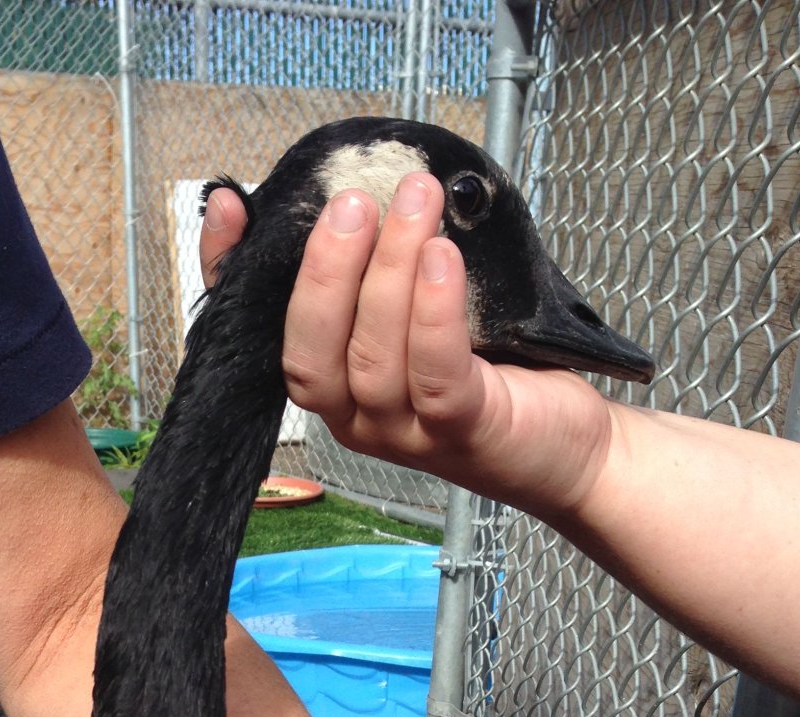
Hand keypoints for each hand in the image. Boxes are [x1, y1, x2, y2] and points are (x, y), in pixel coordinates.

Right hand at [201, 174, 616, 527]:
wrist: (570, 445)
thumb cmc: (501, 372)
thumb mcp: (432, 311)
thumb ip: (394, 271)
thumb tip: (377, 188)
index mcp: (335, 384)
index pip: (265, 332)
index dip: (231, 275)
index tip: (229, 208)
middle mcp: (357, 416)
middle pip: (310, 355)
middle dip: (325, 273)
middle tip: (353, 201)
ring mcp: (404, 432)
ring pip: (372, 358)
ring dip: (390, 271)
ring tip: (416, 203)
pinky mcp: (460, 432)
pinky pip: (434, 374)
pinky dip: (433, 313)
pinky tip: (442, 259)